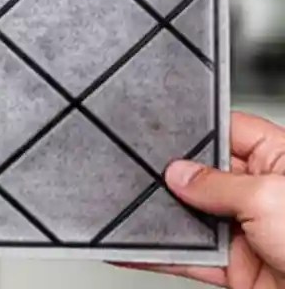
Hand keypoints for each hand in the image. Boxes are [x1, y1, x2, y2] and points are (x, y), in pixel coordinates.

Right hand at [118, 111, 284, 287]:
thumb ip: (217, 184)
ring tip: (129, 210)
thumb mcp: (268, 198)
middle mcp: (264, 195)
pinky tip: (137, 249)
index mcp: (281, 162)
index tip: (163, 132)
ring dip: (162, 219)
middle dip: (173, 179)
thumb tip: (179, 174)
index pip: (231, 133)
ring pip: (193, 219)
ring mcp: (249, 232)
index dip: (199, 131)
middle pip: (205, 177)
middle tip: (140, 175)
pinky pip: (191, 258)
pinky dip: (162, 255)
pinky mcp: (239, 268)